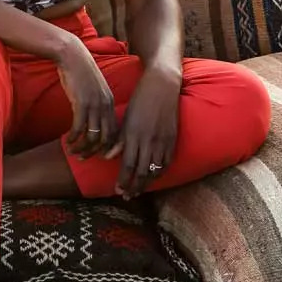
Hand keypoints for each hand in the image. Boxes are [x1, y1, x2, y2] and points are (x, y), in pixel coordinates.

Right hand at [54, 35, 117, 157]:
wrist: (72, 55)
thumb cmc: (80, 71)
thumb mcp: (94, 89)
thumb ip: (97, 103)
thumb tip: (93, 119)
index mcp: (110, 103)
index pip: (115, 132)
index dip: (108, 147)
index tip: (98, 155)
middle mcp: (105, 106)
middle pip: (106, 138)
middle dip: (95, 152)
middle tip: (83, 158)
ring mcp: (95, 105)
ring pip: (93, 137)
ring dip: (82, 148)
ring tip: (73, 152)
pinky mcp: (82, 103)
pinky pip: (79, 128)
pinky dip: (74, 138)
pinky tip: (68, 141)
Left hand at [110, 66, 180, 197]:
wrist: (162, 85)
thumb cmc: (140, 99)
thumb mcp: (126, 117)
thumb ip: (119, 139)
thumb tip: (108, 157)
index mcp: (134, 134)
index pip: (127, 165)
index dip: (123, 180)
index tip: (118, 190)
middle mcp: (148, 140)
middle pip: (141, 172)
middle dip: (133, 187)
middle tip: (127, 196)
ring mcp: (162, 140)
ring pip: (154, 170)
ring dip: (146, 184)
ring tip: (138, 191)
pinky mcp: (172, 139)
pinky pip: (166, 162)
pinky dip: (159, 173)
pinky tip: (153, 177)